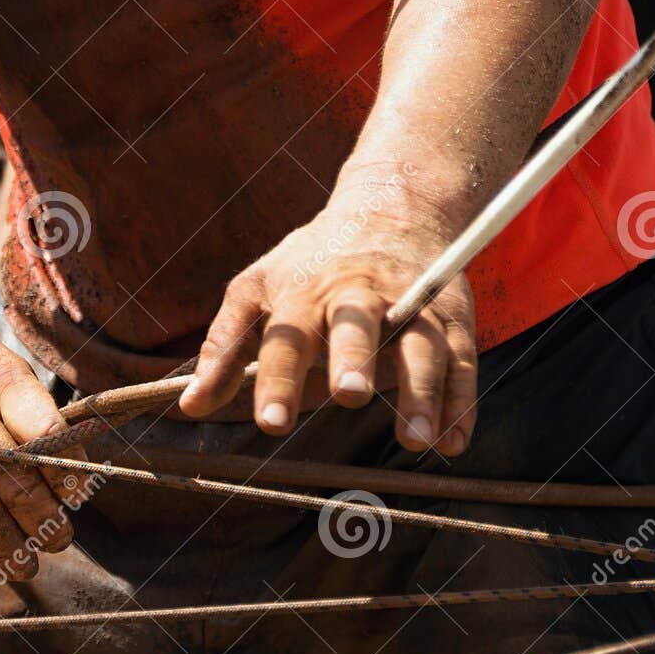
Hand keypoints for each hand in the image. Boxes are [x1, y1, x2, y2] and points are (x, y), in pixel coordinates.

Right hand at [0, 308, 75, 580]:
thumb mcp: (5, 371)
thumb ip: (36, 418)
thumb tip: (72, 482)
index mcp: (4, 380)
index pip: (48, 433)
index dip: (68, 474)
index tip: (75, 500)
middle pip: (15, 473)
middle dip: (42, 518)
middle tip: (59, 543)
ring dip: (3, 538)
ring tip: (25, 564)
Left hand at [181, 190, 477, 456]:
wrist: (390, 211)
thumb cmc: (308, 264)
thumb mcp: (255, 291)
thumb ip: (224, 348)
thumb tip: (190, 406)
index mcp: (304, 289)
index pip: (286, 336)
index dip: (278, 380)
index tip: (271, 424)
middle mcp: (360, 293)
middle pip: (358, 324)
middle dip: (354, 357)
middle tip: (349, 395)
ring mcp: (412, 302)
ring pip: (421, 344)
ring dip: (421, 392)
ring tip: (414, 440)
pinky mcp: (454, 316)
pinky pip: (463, 359)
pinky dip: (462, 403)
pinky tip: (454, 442)